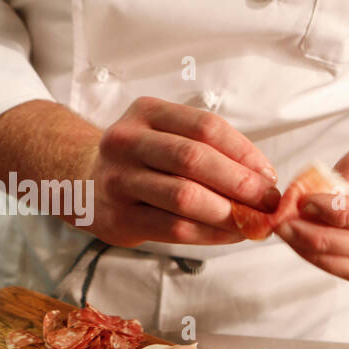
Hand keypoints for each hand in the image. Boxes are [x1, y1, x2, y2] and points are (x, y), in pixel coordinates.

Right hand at [80, 97, 280, 247]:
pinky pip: (174, 229)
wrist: (80, 180)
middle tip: (268, 201)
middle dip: (240, 183)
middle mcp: (127, 142)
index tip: (268, 174)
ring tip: (254, 221)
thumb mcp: (164, 133)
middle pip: (193, 160)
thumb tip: (263, 178)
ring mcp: (119, 181)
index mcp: (146, 113)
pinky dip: (210, 234)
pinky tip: (230, 235)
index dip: (244, 152)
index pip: (205, 127)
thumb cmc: (139, 158)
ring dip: (228, 212)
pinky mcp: (118, 219)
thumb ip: (207, 148)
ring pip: (184, 197)